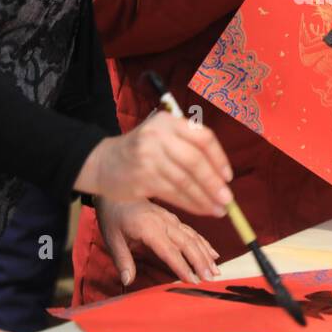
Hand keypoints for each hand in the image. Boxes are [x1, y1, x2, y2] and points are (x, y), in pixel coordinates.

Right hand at [75, 111, 234, 216]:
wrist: (104, 162)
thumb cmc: (143, 151)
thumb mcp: (163, 137)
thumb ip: (190, 148)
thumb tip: (222, 176)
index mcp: (169, 122)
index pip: (202, 137)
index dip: (219, 158)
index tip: (228, 176)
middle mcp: (158, 136)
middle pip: (194, 160)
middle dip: (213, 182)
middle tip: (227, 199)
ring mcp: (148, 157)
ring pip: (184, 181)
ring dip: (204, 198)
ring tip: (219, 209)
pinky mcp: (141, 179)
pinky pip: (173, 194)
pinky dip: (191, 204)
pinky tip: (202, 210)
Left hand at [95, 197, 220, 285]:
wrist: (117, 188)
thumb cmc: (113, 215)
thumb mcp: (112, 238)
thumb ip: (122, 260)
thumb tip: (127, 281)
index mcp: (148, 227)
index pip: (168, 250)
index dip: (182, 266)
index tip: (192, 280)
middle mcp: (163, 222)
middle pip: (186, 243)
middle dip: (200, 261)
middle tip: (210, 278)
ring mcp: (171, 219)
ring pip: (192, 237)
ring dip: (205, 254)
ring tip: (216, 270)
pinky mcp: (173, 218)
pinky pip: (192, 231)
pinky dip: (204, 243)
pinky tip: (214, 254)